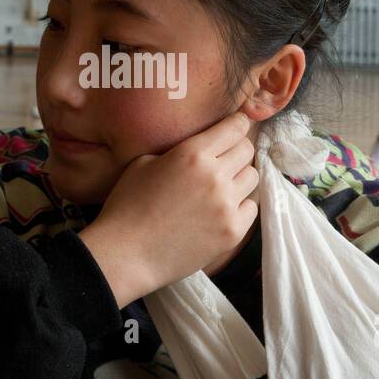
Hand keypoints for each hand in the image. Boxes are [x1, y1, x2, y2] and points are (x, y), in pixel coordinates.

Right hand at [79, 112, 258, 307]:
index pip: (235, 127)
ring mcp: (227, 205)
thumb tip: (197, 149)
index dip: (237, 124)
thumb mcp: (143, 163)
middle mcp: (215, 176)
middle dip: (236, 150)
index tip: (236, 127)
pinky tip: (220, 211)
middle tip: (224, 159)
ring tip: (221, 187)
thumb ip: (176, 151)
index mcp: (193, 154)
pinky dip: (239, 206)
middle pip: (247, 150)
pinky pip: (251, 208)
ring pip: (252, 178)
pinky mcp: (233, 231)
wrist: (126, 254)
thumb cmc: (127, 206)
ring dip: (239, 178)